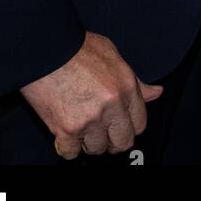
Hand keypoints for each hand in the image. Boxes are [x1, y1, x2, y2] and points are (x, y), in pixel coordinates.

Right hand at [19, 31, 162, 158]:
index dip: (129, 125)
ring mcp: (90, 120)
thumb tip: (156, 93)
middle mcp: (112, 106)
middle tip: (101, 131)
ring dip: (88, 141)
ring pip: (97, 149)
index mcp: (126, 86)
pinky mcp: (67, 129)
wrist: (45, 48)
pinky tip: (65, 131)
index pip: (139, 123)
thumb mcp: (112, 55)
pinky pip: (71, 153)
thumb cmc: (76, 47)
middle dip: (113, 140)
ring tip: (80, 125)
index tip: (119, 124)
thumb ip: (135, 80)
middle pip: (122, 142)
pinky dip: (66, 146)